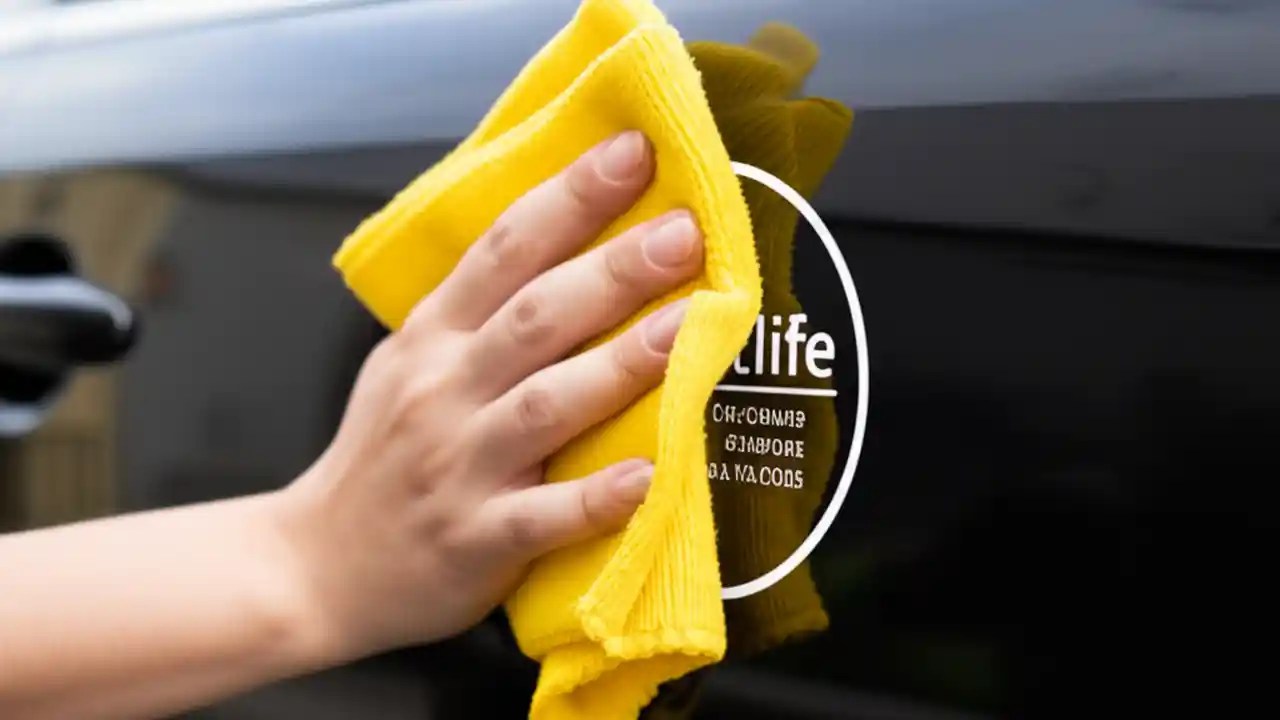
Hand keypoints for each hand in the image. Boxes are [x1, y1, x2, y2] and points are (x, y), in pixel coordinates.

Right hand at [275, 131, 702, 659]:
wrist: (317, 568)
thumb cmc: (382, 457)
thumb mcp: (407, 362)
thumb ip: (475, 310)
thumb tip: (570, 243)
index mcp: (431, 337)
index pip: (503, 249)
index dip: (569, 197)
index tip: (633, 152)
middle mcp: (442, 391)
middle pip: (534, 315)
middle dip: (612, 269)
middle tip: (682, 232)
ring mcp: (458, 467)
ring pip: (544, 405)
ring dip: (619, 364)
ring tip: (688, 326)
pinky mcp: (475, 541)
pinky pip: (542, 518)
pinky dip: (594, 496)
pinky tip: (648, 473)